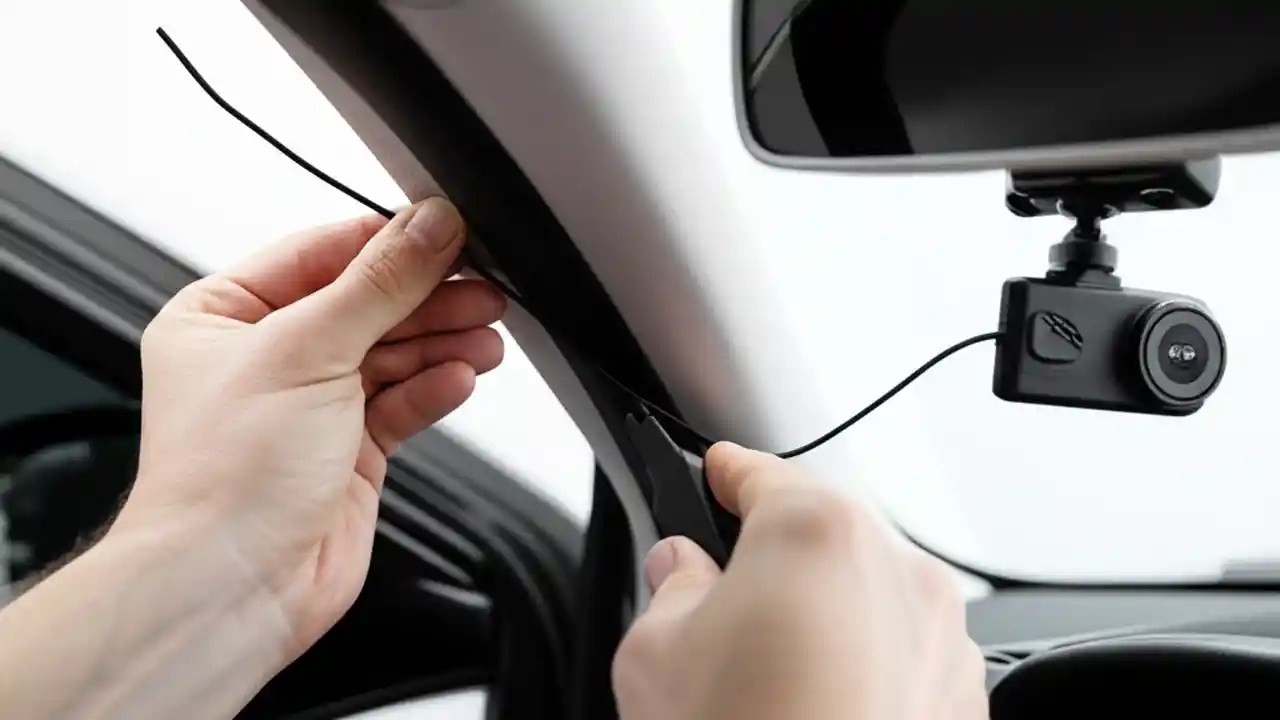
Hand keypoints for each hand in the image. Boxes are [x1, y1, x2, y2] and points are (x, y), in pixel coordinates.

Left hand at [113, 197, 504, 659]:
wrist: (234, 587)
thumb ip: (380, 284)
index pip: (320, 254)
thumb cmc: (226, 477)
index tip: (448, 231)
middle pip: (365, 304)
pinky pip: (402, 404)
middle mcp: (264, 357)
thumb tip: (430, 226)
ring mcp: (310, 405)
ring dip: (441, 343)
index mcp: (223, 315)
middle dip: (427, 299)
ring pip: (391, 354)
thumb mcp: (307, 350)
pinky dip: (433, 389)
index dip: (387, 242)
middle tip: (484, 291)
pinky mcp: (349, 451)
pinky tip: (461, 377)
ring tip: (486, 336)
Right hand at [612, 443, 988, 719]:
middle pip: (817, 534)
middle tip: (714, 607)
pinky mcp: (959, 696)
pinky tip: (811, 712)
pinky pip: (899, 653)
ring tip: (764, 682)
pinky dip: (861, 665)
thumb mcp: (654, 654)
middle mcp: (895, 570)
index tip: (712, 475)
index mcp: (816, 533)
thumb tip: (681, 572)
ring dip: (820, 615)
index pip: (757, 472)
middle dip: (768, 560)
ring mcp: (939, 636)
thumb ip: (670, 586)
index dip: (721, 474)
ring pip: (862, 595)